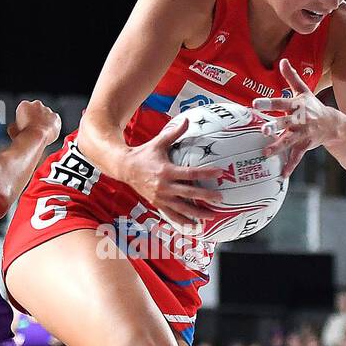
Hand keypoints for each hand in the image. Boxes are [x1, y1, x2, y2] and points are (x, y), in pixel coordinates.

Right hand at [8, 100, 60, 147]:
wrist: (36, 138)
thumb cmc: (24, 134)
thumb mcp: (12, 130)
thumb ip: (14, 125)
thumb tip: (13, 127)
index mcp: (24, 105)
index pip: (25, 109)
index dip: (25, 118)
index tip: (25, 125)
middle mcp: (37, 105)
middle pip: (36, 110)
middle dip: (35, 117)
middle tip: (33, 128)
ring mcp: (47, 110)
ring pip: (46, 115)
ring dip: (44, 121)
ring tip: (41, 132)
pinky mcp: (56, 117)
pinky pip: (55, 121)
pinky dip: (53, 126)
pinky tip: (48, 132)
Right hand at [123, 116, 228, 231]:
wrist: (124, 167)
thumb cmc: (143, 154)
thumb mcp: (158, 142)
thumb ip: (174, 133)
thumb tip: (187, 119)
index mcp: (166, 170)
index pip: (190, 172)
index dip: (206, 173)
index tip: (220, 172)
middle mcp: (164, 186)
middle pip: (189, 193)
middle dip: (206, 196)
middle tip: (220, 199)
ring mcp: (160, 197)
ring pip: (182, 208)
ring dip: (197, 213)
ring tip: (211, 216)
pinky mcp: (157, 203)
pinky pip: (171, 215)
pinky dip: (183, 221)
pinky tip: (194, 225)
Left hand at [253, 57, 335, 178]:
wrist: (332, 125)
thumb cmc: (313, 106)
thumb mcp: (304, 91)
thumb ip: (291, 77)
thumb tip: (282, 60)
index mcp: (296, 106)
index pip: (281, 102)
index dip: (269, 103)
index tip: (255, 103)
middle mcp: (299, 120)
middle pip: (285, 123)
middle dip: (274, 126)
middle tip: (263, 129)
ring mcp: (302, 134)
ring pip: (289, 141)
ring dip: (278, 146)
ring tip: (266, 153)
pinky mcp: (304, 146)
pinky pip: (297, 157)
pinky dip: (290, 166)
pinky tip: (282, 174)